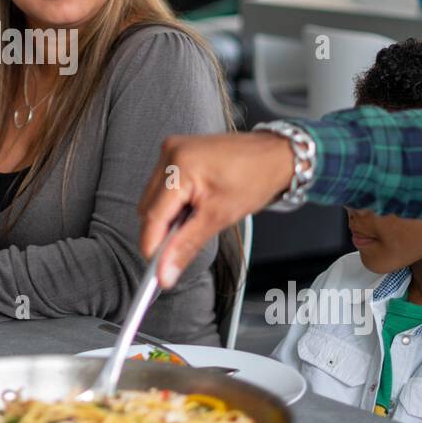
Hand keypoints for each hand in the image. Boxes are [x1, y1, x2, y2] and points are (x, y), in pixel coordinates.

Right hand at [138, 132, 293, 288]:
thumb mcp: (219, 217)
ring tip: (195, 219)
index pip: (153, 215)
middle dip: (160, 232)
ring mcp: (171, 150)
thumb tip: (165, 272)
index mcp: (180, 166)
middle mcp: (170, 153)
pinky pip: (162, 186)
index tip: (156, 272)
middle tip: (180, 248)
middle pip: (148, 207)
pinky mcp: (176, 152)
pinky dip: (172, 203)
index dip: (152, 246)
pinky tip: (192, 206)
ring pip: (152, 198)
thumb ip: (186, 245)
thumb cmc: (255, 178)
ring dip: (166, 217)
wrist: (273, 154)